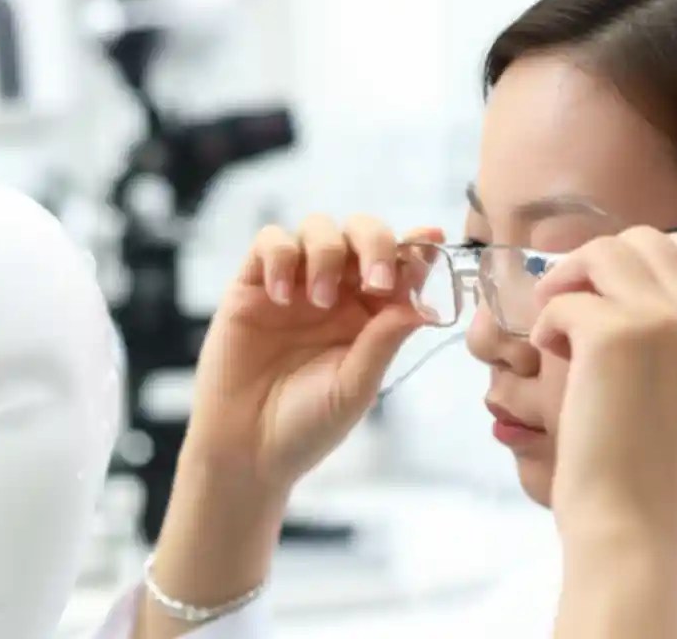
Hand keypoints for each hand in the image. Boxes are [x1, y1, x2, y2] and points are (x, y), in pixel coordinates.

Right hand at [183, 214, 442, 493]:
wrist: (246, 450)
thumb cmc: (306, 426)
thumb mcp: (355, 388)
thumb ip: (383, 342)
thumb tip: (422, 304)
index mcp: (370, 314)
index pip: (399, 265)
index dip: (416, 248)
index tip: (430, 239)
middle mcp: (336, 291)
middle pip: (362, 233)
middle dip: (376, 244)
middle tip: (376, 281)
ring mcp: (295, 284)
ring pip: (318, 227)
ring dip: (327, 253)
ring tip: (321, 300)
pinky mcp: (252, 284)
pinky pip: (269, 241)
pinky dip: (280, 256)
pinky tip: (281, 296)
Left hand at [529, 226, 676, 538]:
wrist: (637, 519)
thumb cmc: (648, 463)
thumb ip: (671, 333)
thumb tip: (613, 286)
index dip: (635, 261)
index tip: (604, 296)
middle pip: (640, 240)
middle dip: (593, 265)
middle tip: (569, 309)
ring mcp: (662, 319)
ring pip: (601, 253)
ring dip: (566, 285)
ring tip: (557, 331)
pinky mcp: (614, 334)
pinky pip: (562, 301)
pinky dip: (546, 326)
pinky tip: (552, 361)